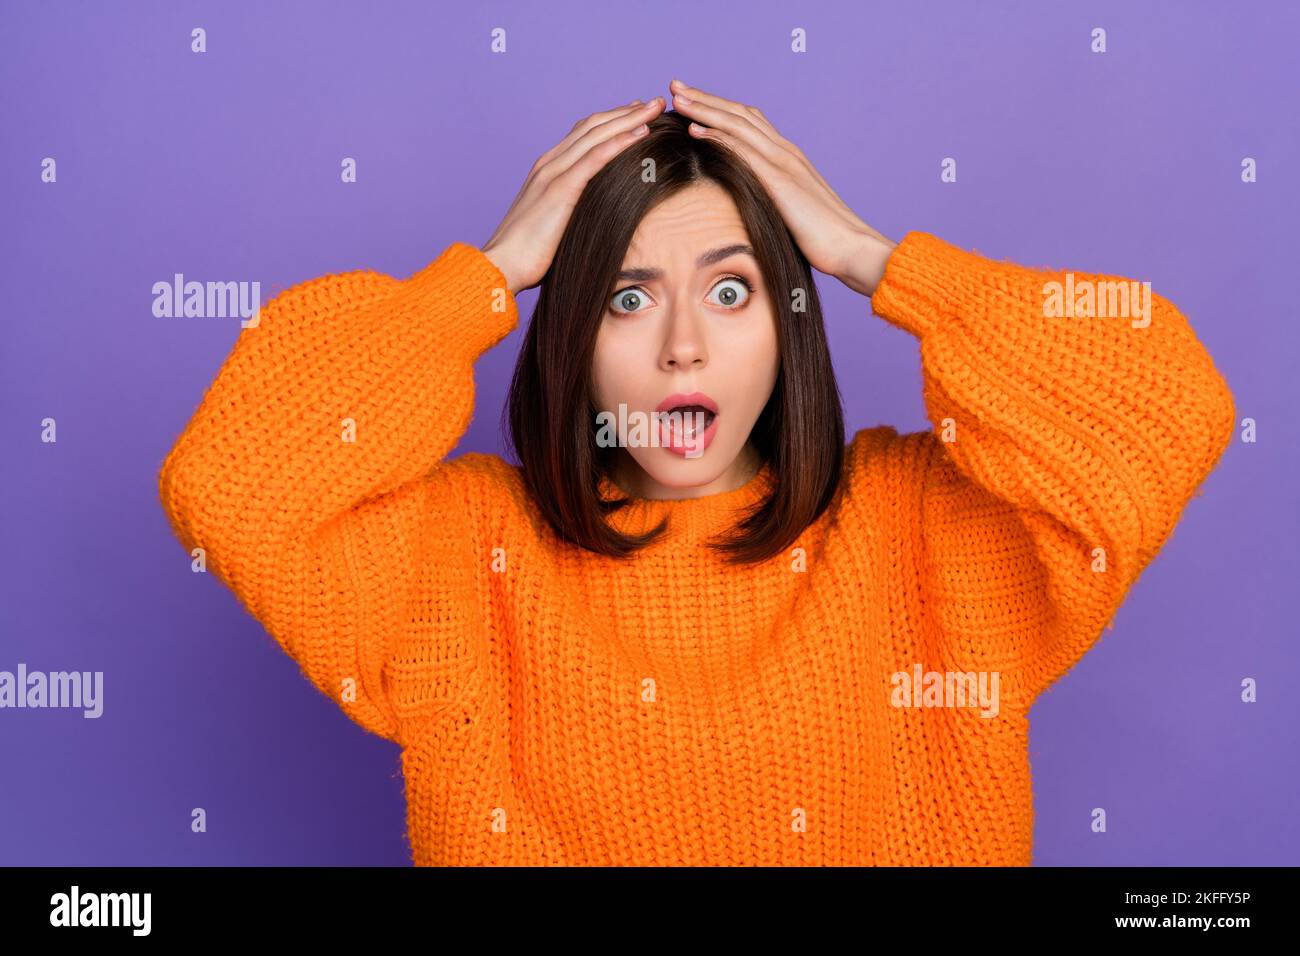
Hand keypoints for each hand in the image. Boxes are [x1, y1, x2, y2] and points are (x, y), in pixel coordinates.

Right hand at [481, 97, 665, 294]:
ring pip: (597, 135)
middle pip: (593, 127)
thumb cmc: (527, 255)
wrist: (503, 264)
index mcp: (547, 171)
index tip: (636, 115)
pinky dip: (620, 141)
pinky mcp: (561, 188)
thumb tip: (593, 219)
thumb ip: (571, 213)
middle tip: (655, 102)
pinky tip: (641, 132)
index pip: (583, 136)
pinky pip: (595, 157)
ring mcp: (553, 173)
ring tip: (656, 108)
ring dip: (629, 118)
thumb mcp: (554, 226)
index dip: (611, 122)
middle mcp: (549, 164)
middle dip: (626, 112)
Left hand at [667, 78, 896, 296]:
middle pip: (739, 114)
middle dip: (705, 99)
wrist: (852, 247)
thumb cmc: (823, 238)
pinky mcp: (780, 181)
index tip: (692, 101)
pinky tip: (696, 129)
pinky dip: (718, 136)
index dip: (719, 109)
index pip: (748, 122)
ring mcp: (784, 163)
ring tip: (678, 99)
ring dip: (705, 109)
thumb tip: (748, 204)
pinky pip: (744, 151)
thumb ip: (771, 199)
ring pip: (738, 125)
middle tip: (676, 86)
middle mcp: (785, 152)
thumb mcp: (790, 212)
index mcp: (787, 158)